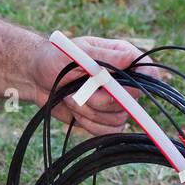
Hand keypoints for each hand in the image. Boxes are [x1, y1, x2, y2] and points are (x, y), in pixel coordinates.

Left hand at [29, 35, 160, 134]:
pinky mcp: (105, 119)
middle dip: (101, 100)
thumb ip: (105, 57)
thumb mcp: (78, 52)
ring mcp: (115, 102)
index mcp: (122, 58)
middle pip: (131, 101)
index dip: (144, 80)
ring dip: (90, 111)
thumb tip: (131, 58)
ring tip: (72, 97)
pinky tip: (76, 112)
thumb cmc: (56, 58)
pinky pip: (109, 131)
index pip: (148, 71)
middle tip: (80, 89)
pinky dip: (90, 124)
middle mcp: (123, 81)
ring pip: (118, 118)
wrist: (36, 78)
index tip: (122, 86)